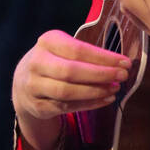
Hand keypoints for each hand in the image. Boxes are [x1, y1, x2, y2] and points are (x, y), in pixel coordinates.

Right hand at [12, 29, 131, 120]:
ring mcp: (34, 86)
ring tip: (115, 88)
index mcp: (46, 42)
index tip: (125, 62)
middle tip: (122, 76)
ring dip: (95, 91)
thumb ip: (88, 54)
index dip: (103, 58)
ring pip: (67, 91)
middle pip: (71, 71)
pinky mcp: (38, 106)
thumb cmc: (54, 62)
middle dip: (101, 74)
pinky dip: (89, 104)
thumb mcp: (64, 49)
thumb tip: (120, 64)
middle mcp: (36, 62)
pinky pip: (66, 107)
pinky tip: (105, 99)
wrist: (24, 82)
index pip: (77, 49)